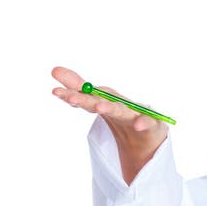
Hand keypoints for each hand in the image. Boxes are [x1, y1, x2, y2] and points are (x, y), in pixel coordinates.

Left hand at [52, 66, 167, 183]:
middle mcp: (121, 104)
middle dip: (87, 100)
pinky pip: (148, 124)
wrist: (149, 135)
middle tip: (72, 98)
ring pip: (122, 111)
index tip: (56, 92)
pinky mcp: (152, 125)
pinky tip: (138, 125)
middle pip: (102, 100)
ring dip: (111, 108)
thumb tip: (54, 69)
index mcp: (107, 100)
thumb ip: (78, 90)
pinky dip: (144, 123)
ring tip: (100, 107)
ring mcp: (136, 114)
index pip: (88, 96)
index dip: (73, 94)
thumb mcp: (99, 104)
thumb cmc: (122, 116)